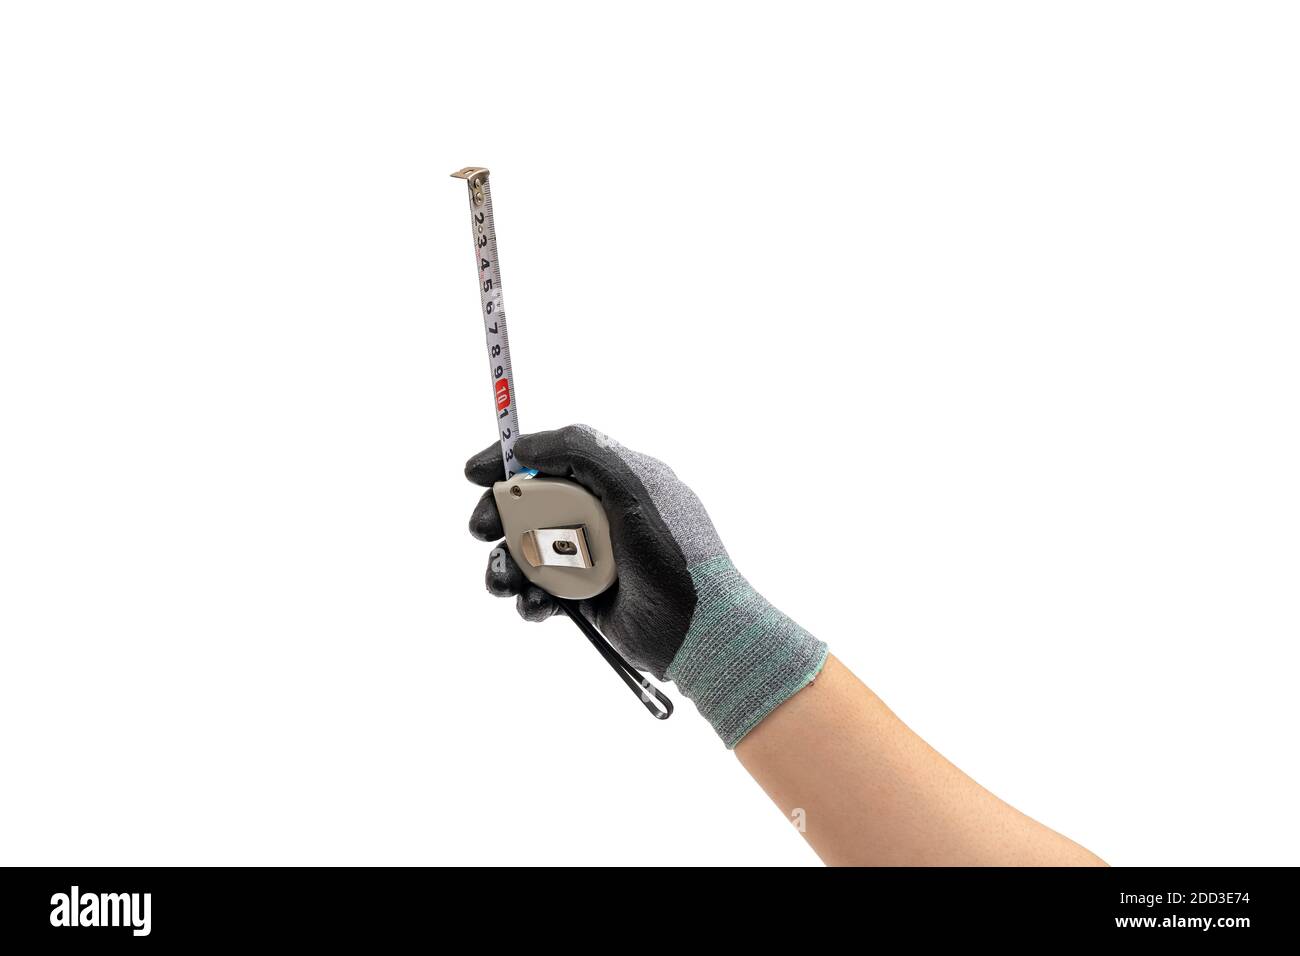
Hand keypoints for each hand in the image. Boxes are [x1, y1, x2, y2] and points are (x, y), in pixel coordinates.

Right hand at [465, 425, 825, 746]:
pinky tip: (537, 607)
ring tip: (503, 581)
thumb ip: (583, 452)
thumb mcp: (634, 488)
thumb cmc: (676, 556)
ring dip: (505, 563)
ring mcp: (593, 558)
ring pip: (528, 551)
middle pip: (531, 505)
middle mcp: (603, 514)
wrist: (702, 632)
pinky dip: (529, 598)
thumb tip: (527, 446)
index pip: (555, 457)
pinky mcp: (586, 599)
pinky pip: (541, 591)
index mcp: (619, 480)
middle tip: (480, 529)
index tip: (474, 474)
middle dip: (499, 516)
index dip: (511, 461)